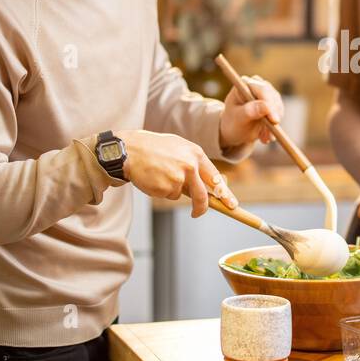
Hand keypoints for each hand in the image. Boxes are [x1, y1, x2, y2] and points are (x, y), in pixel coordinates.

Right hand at [114, 129, 236, 216]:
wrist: (128, 150)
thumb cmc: (153, 148)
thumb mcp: (178, 147)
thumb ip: (193, 162)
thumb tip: (208, 181)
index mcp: (196, 154)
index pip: (215, 177)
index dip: (224, 193)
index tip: (231, 204)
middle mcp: (190, 166)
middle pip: (202, 195)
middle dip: (202, 207)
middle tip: (197, 213)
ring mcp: (178, 178)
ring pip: (180, 194)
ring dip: (171, 190)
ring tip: (159, 175)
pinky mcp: (166, 187)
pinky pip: (167, 195)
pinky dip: (160, 191)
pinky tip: (153, 178)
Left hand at [218, 75, 283, 152]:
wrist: (236, 130)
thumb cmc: (233, 123)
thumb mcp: (238, 119)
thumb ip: (250, 111)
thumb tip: (266, 107)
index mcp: (244, 84)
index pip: (261, 89)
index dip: (269, 103)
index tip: (274, 120)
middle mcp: (257, 85)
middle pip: (272, 96)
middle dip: (273, 116)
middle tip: (270, 134)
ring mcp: (267, 93)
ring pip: (278, 106)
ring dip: (273, 123)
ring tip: (264, 137)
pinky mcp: (274, 103)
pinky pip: (279, 114)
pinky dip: (274, 126)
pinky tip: (266, 136)